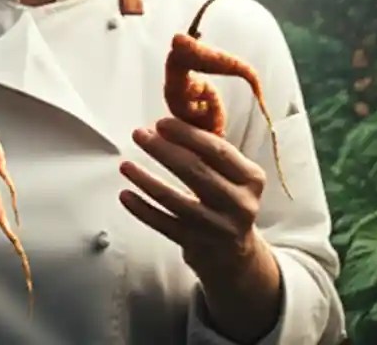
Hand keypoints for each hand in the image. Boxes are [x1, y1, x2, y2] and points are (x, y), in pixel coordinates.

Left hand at [119, 117, 283, 342]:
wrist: (235, 254)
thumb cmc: (227, 200)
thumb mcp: (232, 175)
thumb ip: (210, 150)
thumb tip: (169, 122)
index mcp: (251, 178)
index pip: (218, 150)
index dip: (187, 134)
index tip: (161, 122)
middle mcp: (239, 203)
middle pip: (195, 171)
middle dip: (162, 150)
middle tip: (139, 134)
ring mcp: (217, 227)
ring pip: (175, 200)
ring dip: (146, 180)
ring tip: (125, 165)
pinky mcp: (197, 245)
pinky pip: (163, 224)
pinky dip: (142, 209)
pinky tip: (125, 194)